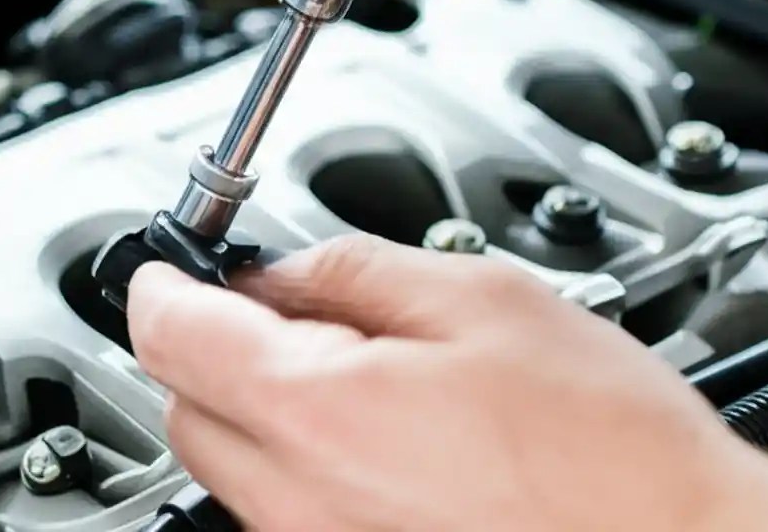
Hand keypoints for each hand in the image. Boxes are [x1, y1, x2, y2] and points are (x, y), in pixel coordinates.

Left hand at [128, 234, 767, 530]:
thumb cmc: (605, 448)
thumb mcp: (481, 300)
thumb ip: (352, 272)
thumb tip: (278, 270)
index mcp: (315, 412)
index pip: (170, 331)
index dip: (162, 280)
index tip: (171, 261)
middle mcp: (296, 501)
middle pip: (187, 402)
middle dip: (214, 342)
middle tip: (287, 304)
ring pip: (233, 461)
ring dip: (262, 402)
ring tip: (364, 368)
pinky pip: (284, 507)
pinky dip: (305, 457)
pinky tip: (386, 432)